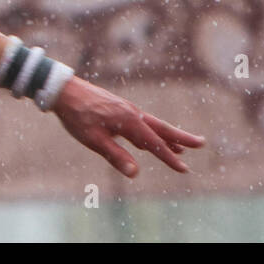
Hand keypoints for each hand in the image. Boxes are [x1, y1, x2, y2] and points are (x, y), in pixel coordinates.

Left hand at [52, 76, 204, 177]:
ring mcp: (125, 108)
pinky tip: (147, 140)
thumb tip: (135, 173)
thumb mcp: (93, 139)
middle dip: (181, 138)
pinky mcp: (117, 107)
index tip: (185, 170)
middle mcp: (131, 112)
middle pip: (161, 128)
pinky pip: (139, 122)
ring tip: (181, 147)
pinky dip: (149, 131)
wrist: (62, 89)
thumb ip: (115, 156)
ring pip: (151, 124)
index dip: (168, 158)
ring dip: (167, 135)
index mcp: (128, 121)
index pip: (154, 144)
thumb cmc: (76, 115)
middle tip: (201, 144)